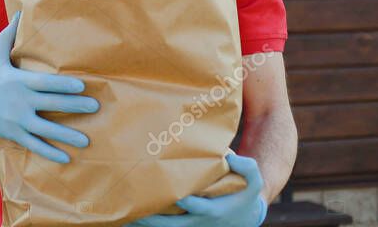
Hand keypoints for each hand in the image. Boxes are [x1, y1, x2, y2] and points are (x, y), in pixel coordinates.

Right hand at [0, 11, 98, 162]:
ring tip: (87, 141)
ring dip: (67, 136)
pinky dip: (50, 153)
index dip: (64, 85)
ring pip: (46, 129)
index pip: (46, 83)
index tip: (83, 86)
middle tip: (95, 107)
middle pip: (52, 104)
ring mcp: (17, 120)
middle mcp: (20, 102)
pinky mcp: (14, 134)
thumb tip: (21, 12)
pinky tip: (67, 159)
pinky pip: (34, 145)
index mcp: (19, 81)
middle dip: (74, 106)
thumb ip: (9, 34)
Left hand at [127, 153, 267, 226]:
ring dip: (146, 222)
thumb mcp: (254, 180)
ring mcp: (190, 226)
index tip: (171, 192)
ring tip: (123, 213)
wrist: (245, 215)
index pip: (196, 207)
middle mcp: (198, 222)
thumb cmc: (245, 193)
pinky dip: (148, 223)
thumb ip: (247, 168)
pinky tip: (129, 215)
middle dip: (153, 218)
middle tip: (133, 208)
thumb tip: (230, 157)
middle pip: (172, 225)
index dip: (184, 201)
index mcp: (214, 210)